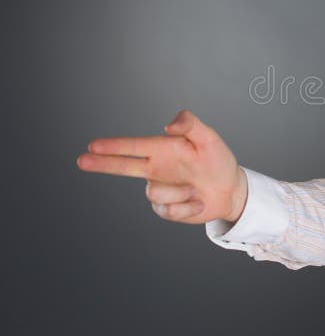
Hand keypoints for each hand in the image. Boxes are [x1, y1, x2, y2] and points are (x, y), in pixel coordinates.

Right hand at [77, 110, 247, 224]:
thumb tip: (168, 125)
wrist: (231, 189)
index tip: (93, 145)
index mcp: (163, 149)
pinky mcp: (166, 209)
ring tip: (197, 187)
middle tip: (82, 159)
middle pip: (124, 166)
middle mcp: (157, 167)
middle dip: (103, 163)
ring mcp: (160, 188)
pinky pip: (169, 211)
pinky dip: (187, 206)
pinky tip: (197, 201)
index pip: (134, 146)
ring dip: (179, 193)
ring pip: (155, 193)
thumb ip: (190, 124)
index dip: (114, 146)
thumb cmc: (219, 160)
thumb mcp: (209, 139)